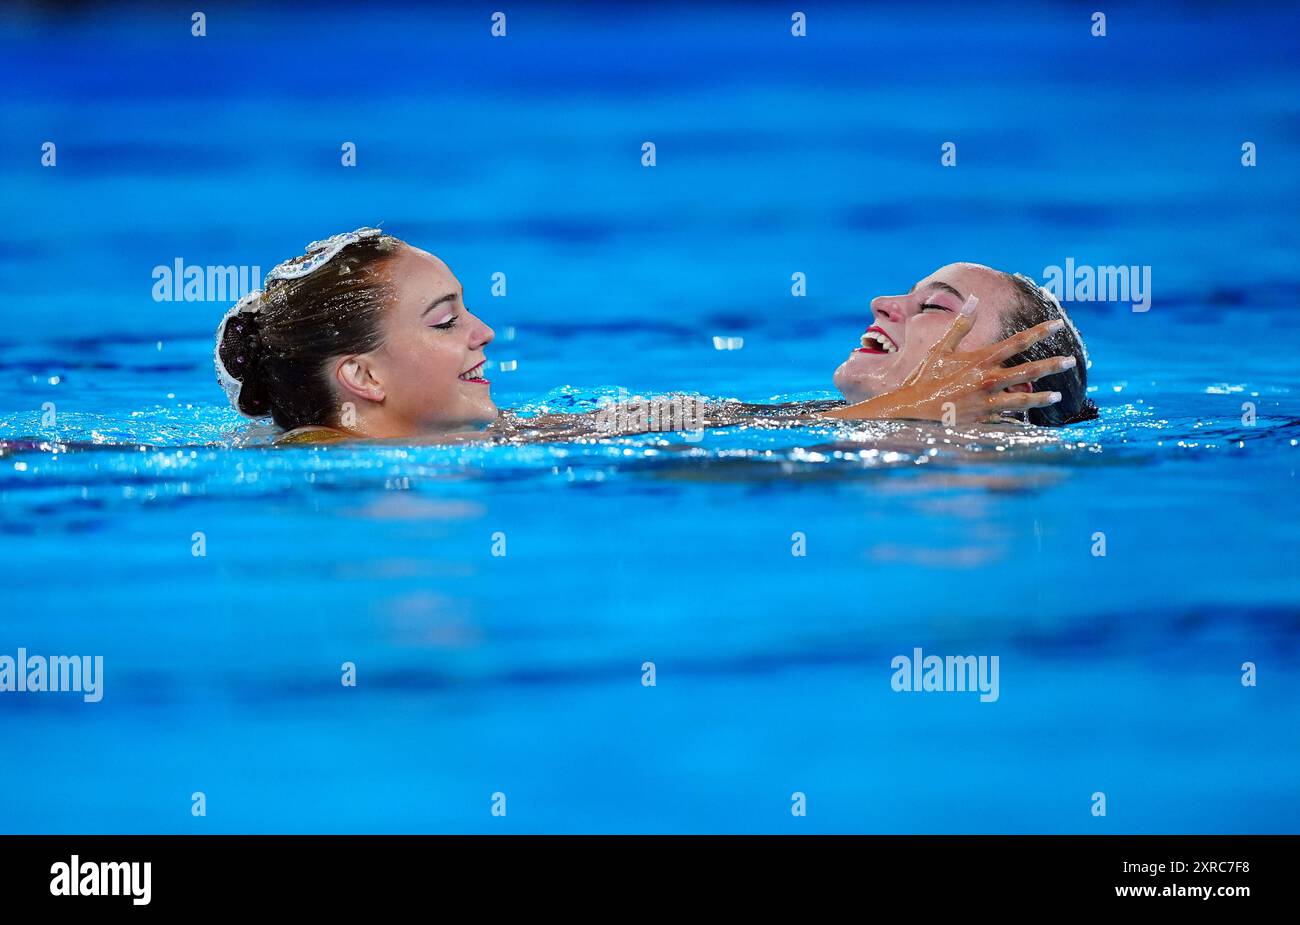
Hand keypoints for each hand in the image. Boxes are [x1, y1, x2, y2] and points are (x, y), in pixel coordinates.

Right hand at [823, 297, 1074, 423]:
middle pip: (1029, 370)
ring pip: (1024, 397)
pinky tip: (1031, 419)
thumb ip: (960, 325)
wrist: (911, 410)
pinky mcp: (984, 418)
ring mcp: (988, 401)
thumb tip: (974, 300)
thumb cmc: (923, 378)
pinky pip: (1008, 417)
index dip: (1040, 332)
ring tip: (1057, 394)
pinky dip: (1020, 418)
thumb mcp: (939, 349)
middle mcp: (988, 379)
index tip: (1057, 324)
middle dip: (1052, 365)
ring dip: (1042, 396)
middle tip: (1071, 361)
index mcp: (980, 359)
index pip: (1018, 342)